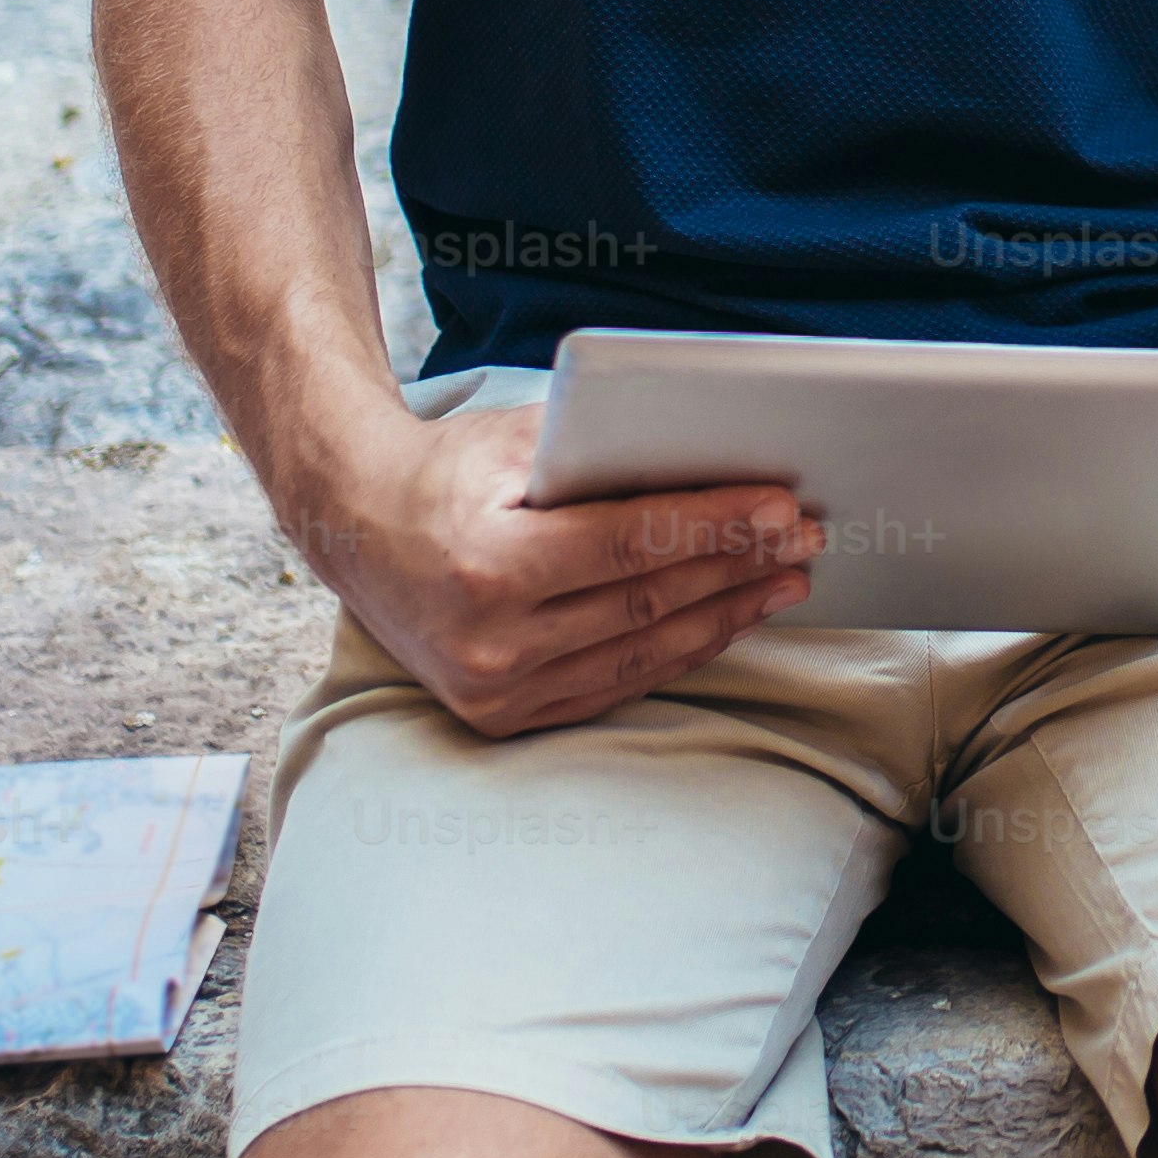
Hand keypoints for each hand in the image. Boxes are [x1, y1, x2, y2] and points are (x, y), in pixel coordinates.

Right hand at [300, 393, 816, 736]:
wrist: (354, 532)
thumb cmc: (445, 472)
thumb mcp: (511, 440)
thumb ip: (600, 450)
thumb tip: (711, 452)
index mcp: (486, 567)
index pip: (629, 544)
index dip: (713, 525)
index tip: (779, 505)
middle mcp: (488, 642)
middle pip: (646, 603)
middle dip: (736, 567)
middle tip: (803, 538)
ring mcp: (494, 691)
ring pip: (640, 653)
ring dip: (724, 616)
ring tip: (783, 580)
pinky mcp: (502, 717)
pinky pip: (613, 685)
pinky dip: (676, 651)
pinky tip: (725, 620)